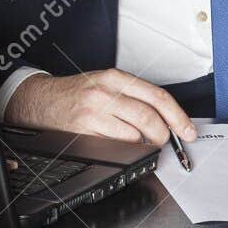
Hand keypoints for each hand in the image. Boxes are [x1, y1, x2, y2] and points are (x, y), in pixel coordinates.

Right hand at [4, 68, 198, 147]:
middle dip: (164, 135)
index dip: (178, 116)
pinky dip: (127, 149)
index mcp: (115, 78)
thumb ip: (133, 97)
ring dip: (145, 144)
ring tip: (143, 143)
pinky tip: (124, 146)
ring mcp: (93, 111)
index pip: (157, 96)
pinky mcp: (84, 129)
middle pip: (149, 116)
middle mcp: (105, 92)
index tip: (187, 130)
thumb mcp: (105, 85)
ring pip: (135, 133)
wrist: (40, 101)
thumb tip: (166, 119)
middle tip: (167, 143)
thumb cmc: (76, 95)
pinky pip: (117, 144)